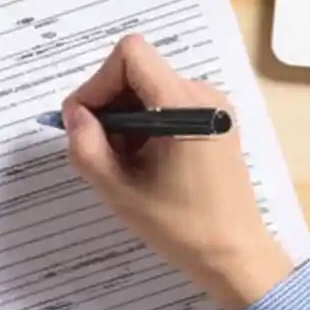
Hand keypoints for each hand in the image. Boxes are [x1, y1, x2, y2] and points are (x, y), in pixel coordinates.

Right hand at [62, 36, 293, 309]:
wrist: (235, 255)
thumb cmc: (180, 227)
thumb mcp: (119, 191)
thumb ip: (86, 146)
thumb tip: (74, 113)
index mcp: (185, 105)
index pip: (130, 54)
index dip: (98, 82)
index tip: (85, 123)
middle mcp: (203, 94)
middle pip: (138, 70)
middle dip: (109, 104)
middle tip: (101, 151)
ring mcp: (214, 105)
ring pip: (149, 87)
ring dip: (126, 118)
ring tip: (125, 163)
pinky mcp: (216, 120)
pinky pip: (167, 103)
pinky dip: (146, 124)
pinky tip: (146, 162)